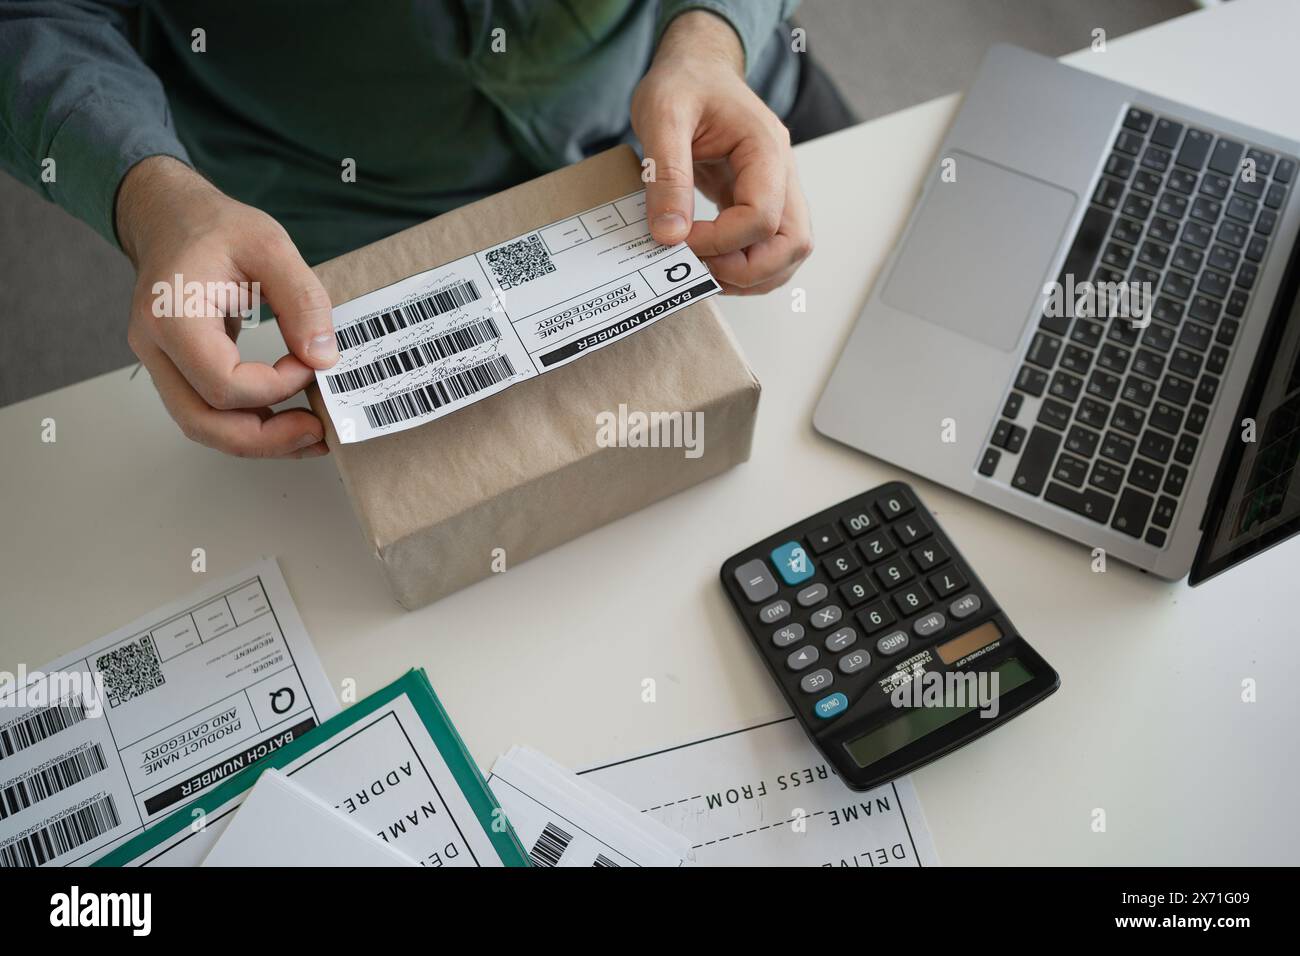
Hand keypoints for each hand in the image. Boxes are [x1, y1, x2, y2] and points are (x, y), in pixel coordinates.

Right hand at [117, 156, 337, 457]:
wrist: (172, 217)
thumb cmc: (215, 226)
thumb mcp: (269, 245)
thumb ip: (302, 300)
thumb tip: (323, 358)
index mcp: (171, 314)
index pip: (221, 382)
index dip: (275, 386)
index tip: (311, 364)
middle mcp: (154, 346)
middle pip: (201, 421)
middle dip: (264, 438)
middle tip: (317, 431)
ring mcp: (160, 362)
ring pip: (201, 426)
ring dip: (258, 440)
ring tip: (309, 434)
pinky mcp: (177, 369)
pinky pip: (208, 412)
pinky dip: (249, 425)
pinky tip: (288, 421)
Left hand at [632, 10, 811, 294]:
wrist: (696, 69)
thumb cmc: (683, 83)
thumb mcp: (662, 115)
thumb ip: (666, 174)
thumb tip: (670, 236)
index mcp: (765, 148)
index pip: (763, 217)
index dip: (720, 241)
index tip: (678, 239)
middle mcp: (782, 173)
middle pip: (793, 243)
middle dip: (748, 270)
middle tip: (698, 269)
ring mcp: (777, 190)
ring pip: (788, 253)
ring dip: (751, 276)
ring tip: (703, 272)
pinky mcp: (760, 203)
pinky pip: (768, 248)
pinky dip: (745, 268)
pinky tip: (710, 264)